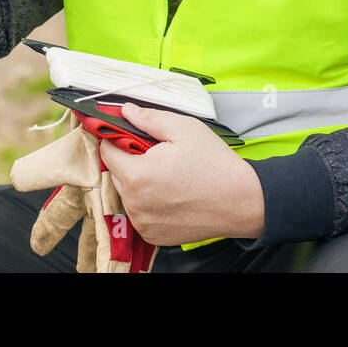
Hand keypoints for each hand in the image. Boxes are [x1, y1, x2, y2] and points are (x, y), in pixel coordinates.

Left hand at [98, 103, 265, 246]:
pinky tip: (172, 195)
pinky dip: (149, 203)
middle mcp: (134, 203)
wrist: (241, 200)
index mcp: (137, 174)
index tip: (133, 136)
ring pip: (127, 194)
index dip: (118, 138)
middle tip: (159, 156)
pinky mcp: (152, 235)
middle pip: (116, 173)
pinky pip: (140, 213)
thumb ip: (148, 118)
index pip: (107, 150)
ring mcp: (143, 222)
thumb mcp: (183, 128)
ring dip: (139, 183)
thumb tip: (125, 111)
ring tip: (169, 176)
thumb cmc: (214, 163)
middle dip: (131, 161)